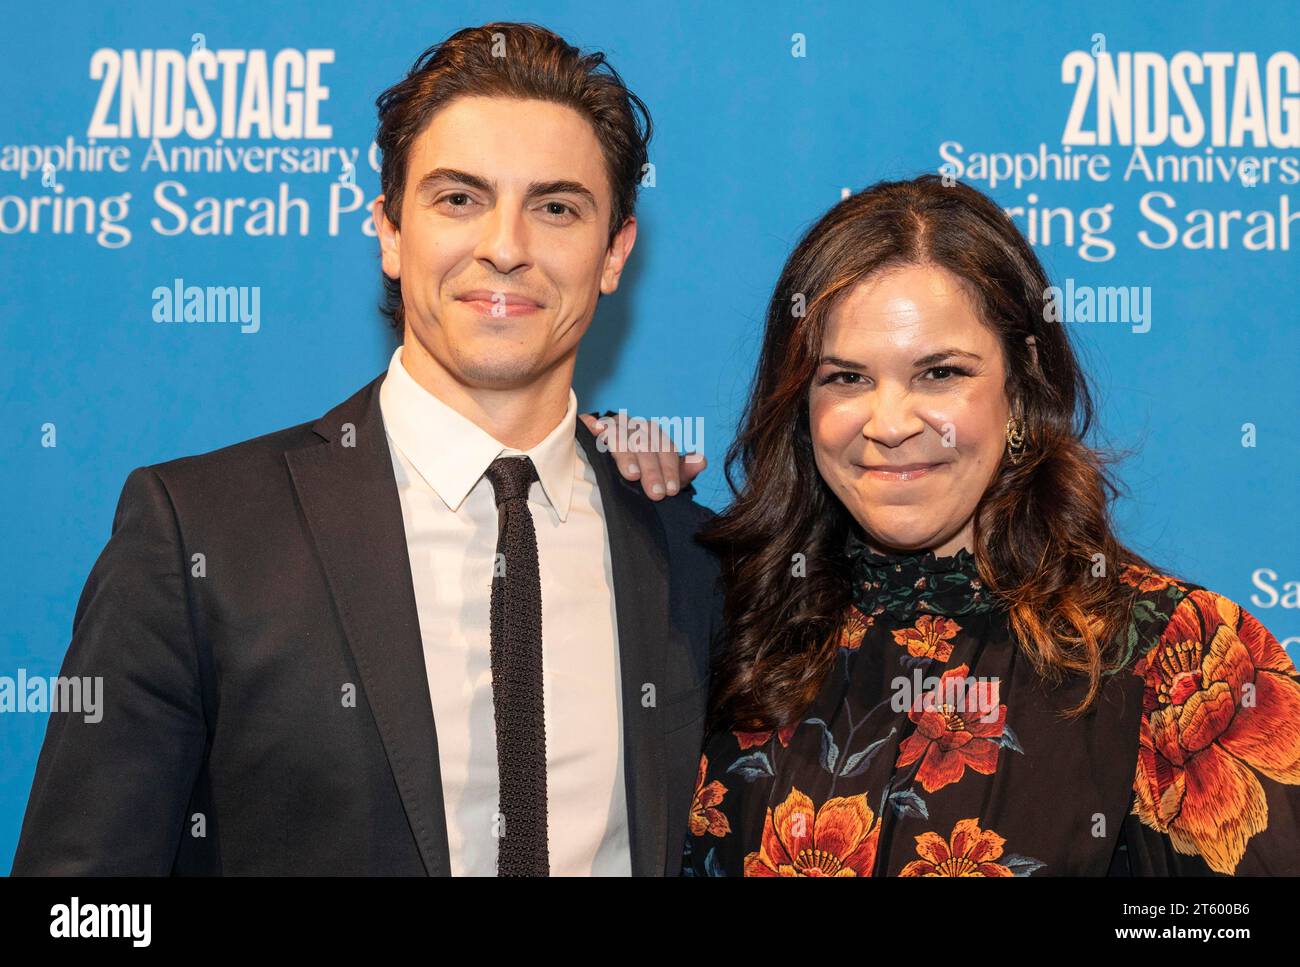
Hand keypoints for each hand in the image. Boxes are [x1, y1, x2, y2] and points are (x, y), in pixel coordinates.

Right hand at [579, 411, 705, 500]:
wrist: (607, 466)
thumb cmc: (641, 474)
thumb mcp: (663, 476)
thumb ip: (681, 472)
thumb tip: (701, 461)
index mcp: (655, 436)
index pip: (666, 448)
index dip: (669, 469)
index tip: (670, 491)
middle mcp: (636, 427)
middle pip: (646, 443)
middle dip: (652, 469)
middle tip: (655, 493)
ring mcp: (614, 425)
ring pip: (622, 434)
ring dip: (627, 454)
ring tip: (632, 474)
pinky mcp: (592, 426)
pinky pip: (592, 422)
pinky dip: (593, 425)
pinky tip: (595, 431)